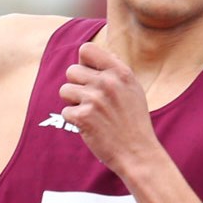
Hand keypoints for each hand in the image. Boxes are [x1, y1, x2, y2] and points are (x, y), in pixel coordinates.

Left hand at [59, 41, 161, 173]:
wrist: (137, 153)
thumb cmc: (134, 121)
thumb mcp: (134, 89)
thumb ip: (115, 70)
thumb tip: (92, 53)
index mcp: (121, 72)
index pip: (87, 49)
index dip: (84, 62)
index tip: (90, 75)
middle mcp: (108, 82)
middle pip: (72, 71)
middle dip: (78, 86)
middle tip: (93, 101)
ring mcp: (94, 99)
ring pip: (65, 90)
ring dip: (74, 103)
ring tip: (93, 114)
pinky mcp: (83, 116)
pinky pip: (66, 111)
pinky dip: (75, 120)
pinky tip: (92, 126)